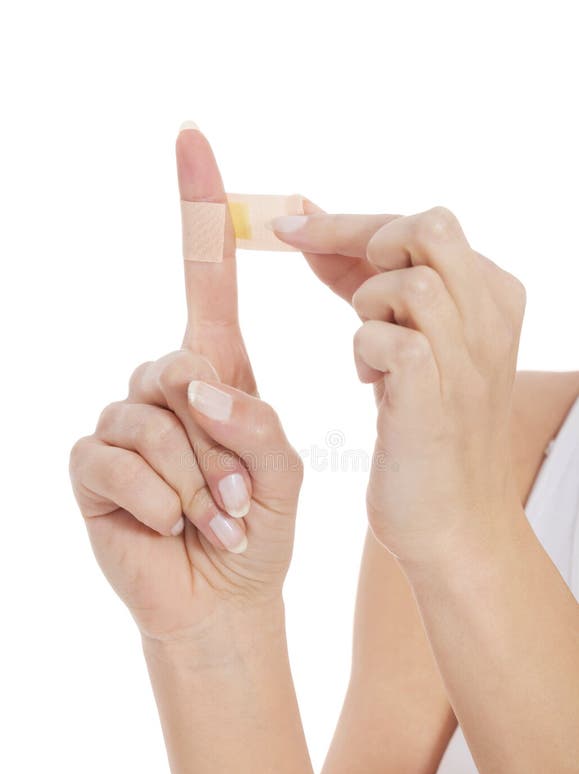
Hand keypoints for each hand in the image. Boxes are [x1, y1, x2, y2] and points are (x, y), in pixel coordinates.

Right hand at [69, 129, 302, 640]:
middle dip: (221, 443)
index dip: (198, 212)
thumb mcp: (279, 472)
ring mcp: (122, 422)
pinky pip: (117, 458)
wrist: (224, 596)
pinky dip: (159, 500)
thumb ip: (254, 423)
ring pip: (151, 418)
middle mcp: (163, 385)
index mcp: (215, 371)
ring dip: (195, 479)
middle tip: (240, 496)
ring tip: (214, 518)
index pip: (203, 280)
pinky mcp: (91, 464)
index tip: (194, 140)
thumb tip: (195, 385)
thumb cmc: (255, 526)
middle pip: (182, 366)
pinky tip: (171, 527)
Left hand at [272, 206, 525, 566]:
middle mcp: (490, 320)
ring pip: (410, 280)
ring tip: (369, 353)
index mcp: (493, 298)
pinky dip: (365, 350)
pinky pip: (388, 337)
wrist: (454, 522)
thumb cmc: (425, 433)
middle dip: (362, 242)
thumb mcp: (406, 344)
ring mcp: (467, 358)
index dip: (350, 224)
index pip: (423, 225)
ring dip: (368, 307)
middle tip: (337, 284)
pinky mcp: (434, 397)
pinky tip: (372, 382)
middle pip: (430, 226)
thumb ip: (366, 282)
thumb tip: (309, 223)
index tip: (291, 226)